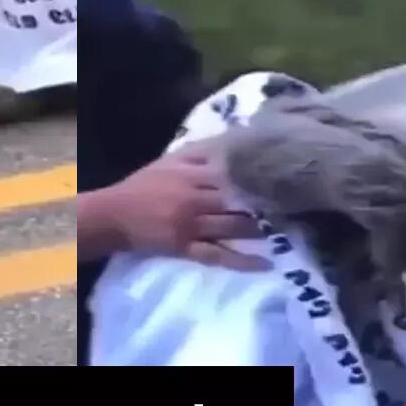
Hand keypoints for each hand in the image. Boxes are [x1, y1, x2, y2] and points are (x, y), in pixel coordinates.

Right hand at [84, 140, 270, 271]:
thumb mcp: (169, 161)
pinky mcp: (186, 248)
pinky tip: (265, 263)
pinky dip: (242, 260)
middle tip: (292, 206)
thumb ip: (199, 153)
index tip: (282, 178)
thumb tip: (232, 142)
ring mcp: (192, 226)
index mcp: (193, 176)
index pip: (233, 174)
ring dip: (259, 229)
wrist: (113, 214)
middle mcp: (196, 200)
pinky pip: (218, 255)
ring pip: (232, 227)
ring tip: (285, 229)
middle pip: (237, 201)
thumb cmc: (143, 186)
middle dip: (264, 204)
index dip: (258, 177)